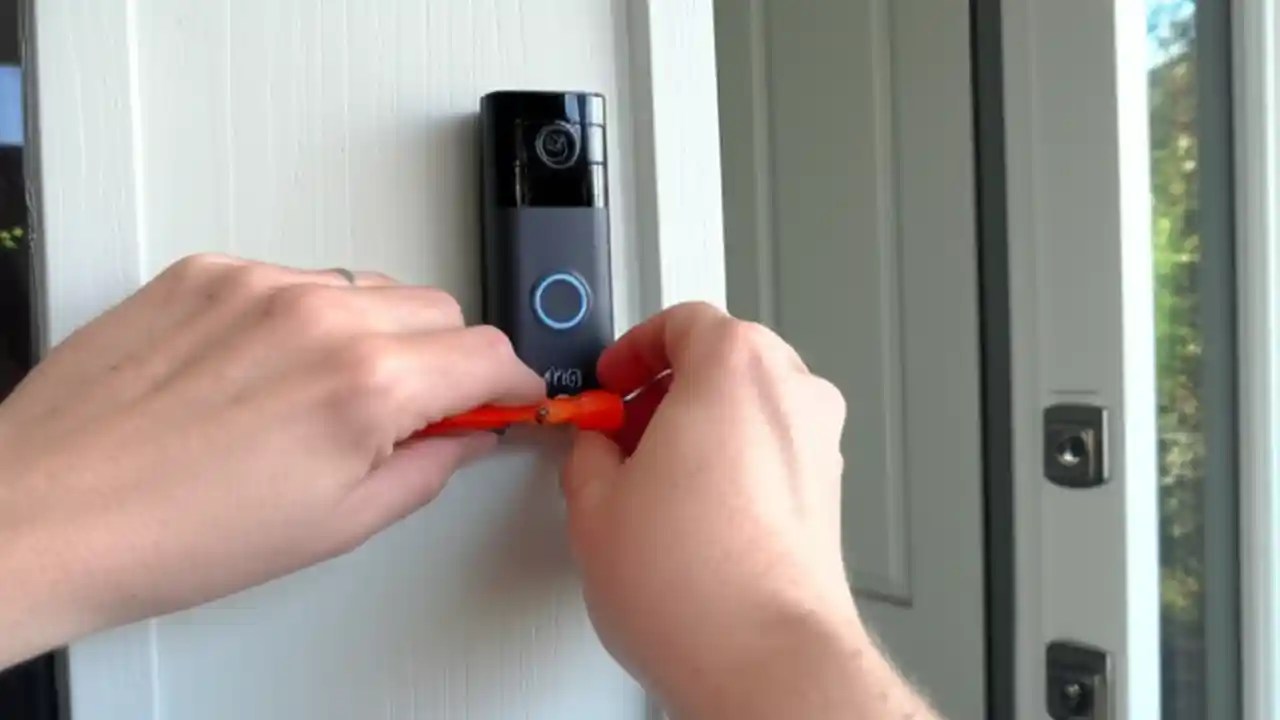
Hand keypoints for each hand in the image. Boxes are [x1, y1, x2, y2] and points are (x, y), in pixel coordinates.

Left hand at [0, 254, 543, 666]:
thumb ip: (430, 467)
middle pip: (438, 306)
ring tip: (320, 396)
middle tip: (410, 411)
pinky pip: (293, 278)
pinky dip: (301, 316)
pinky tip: (262, 373)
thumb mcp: (337, 525)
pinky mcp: (204, 271)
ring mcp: (257, 283)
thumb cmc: (173, 534)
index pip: (488, 351)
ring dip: (373, 332)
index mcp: (366, 382)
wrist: (46, 512)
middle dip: (443, 357)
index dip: (509, 382)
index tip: (506, 398)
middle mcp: (319, 313)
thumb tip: (468, 434)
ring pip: (367, 286)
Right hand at [560, 303, 936, 718]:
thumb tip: (595, 451)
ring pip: (751, 404)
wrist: (763, 655)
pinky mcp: (829, 491)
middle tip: (622, 424)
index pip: (682, 320)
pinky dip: (733, 459)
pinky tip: (691, 507)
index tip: (611, 378)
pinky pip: (772, 448)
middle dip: (666, 388)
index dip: (632, 348)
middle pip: (724, 357)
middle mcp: (791, 393)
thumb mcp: (594, 502)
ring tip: (651, 474)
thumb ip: (588, 451)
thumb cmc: (696, 583)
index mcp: (736, 365)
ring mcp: (818, 442)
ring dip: (701, 423)